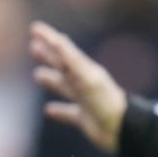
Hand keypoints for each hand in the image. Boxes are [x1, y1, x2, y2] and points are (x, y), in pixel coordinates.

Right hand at [30, 21, 126, 153]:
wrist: (124, 129)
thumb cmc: (107, 102)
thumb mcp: (88, 78)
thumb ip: (73, 61)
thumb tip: (57, 39)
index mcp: (85, 70)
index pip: (63, 49)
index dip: (49, 38)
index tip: (34, 27)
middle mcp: (84, 82)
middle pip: (62, 65)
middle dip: (49, 55)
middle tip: (33, 46)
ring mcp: (84, 100)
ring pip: (63, 86)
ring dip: (50, 79)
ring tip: (37, 74)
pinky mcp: (84, 118)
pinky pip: (68, 112)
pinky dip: (58, 110)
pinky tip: (48, 110)